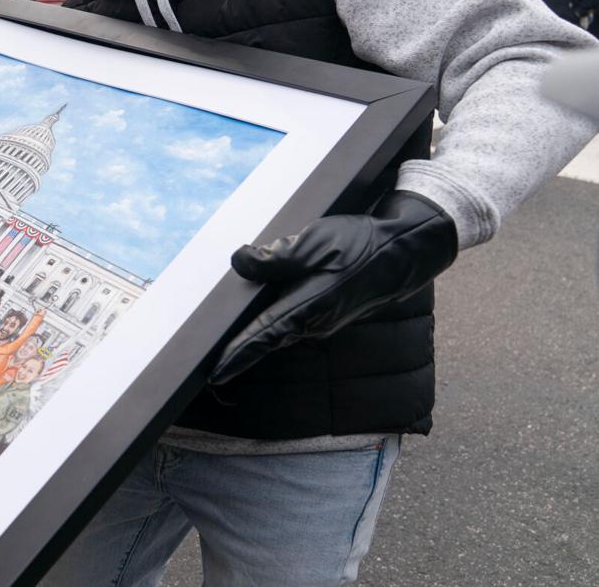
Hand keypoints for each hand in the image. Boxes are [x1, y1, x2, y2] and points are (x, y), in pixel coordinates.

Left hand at [211, 191, 456, 384]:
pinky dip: (270, 326)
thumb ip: (276, 256)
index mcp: (308, 306)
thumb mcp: (316, 241)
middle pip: (266, 339)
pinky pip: (290, 324)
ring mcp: (321, 322)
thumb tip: (239, 262)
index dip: (237, 355)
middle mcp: (313, 323)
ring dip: (253, 339)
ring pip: (278, 332)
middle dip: (238, 352)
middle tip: (208, 366)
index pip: (263, 335)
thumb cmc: (362, 245)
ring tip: (223, 349)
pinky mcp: (325, 315)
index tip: (214, 373)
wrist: (404, 252)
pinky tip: (255, 320)